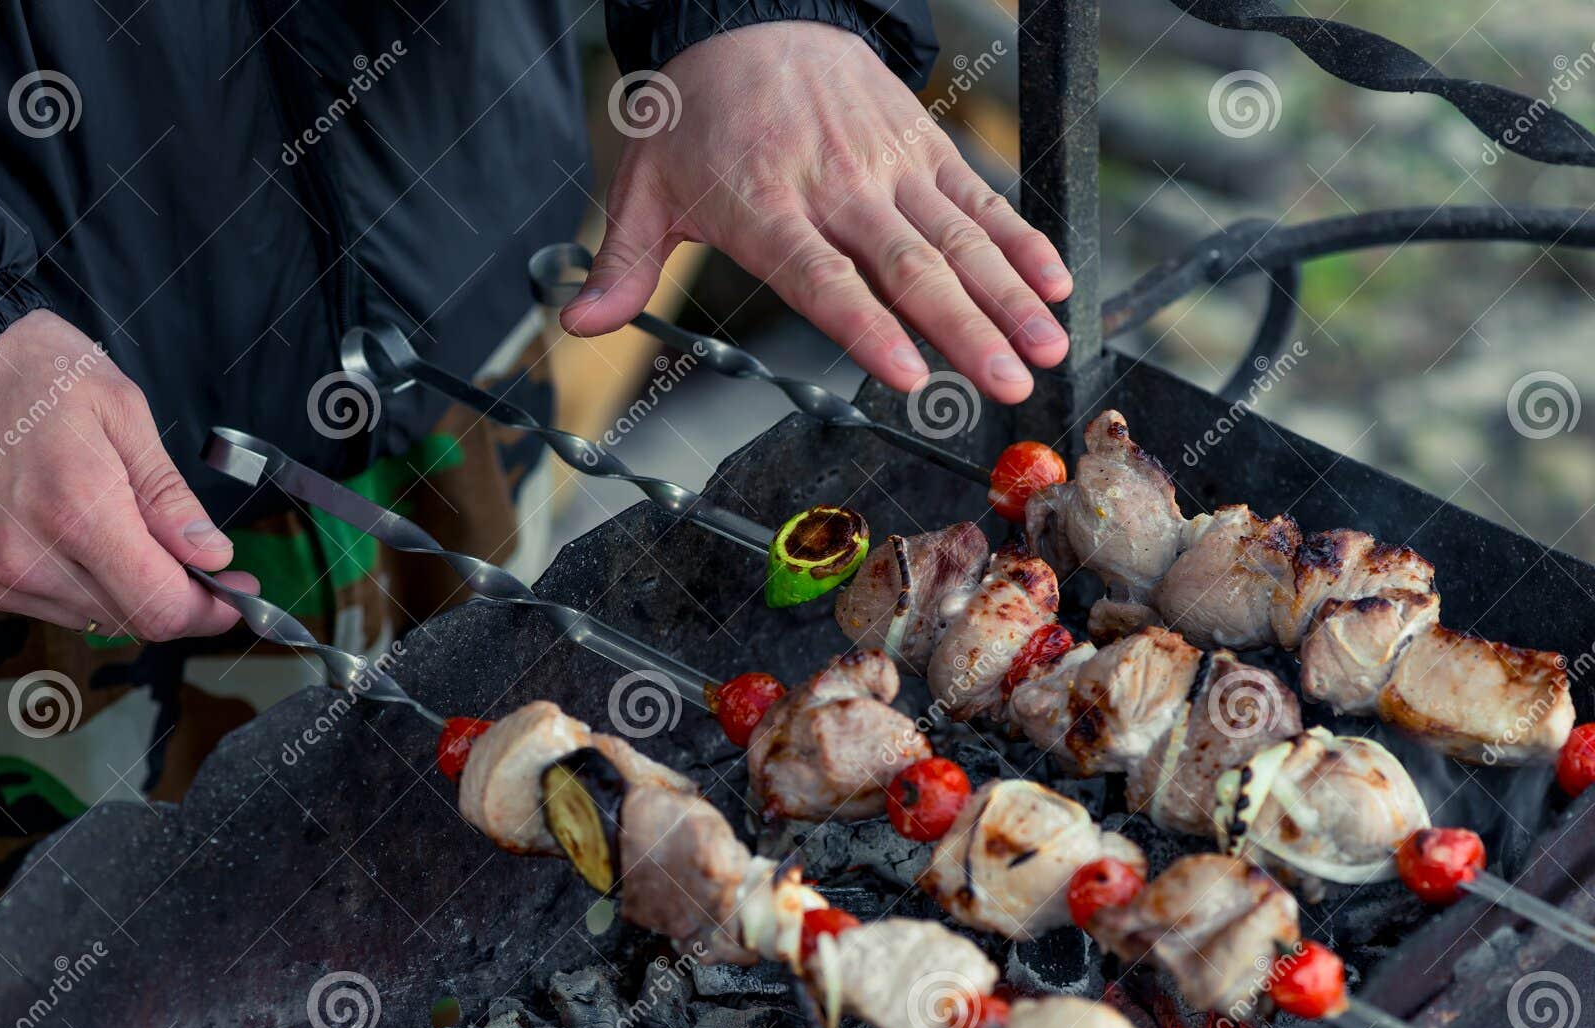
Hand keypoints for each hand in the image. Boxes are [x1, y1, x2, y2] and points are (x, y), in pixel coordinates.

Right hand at [0, 310, 254, 638]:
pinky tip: (100, 545)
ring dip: (136, 593)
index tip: (238, 593)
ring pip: (99, 618)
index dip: (210, 609)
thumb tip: (212, 554)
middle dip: (183, 599)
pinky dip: (95, 587)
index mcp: (76, 510)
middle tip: (208, 566)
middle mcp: (30, 556)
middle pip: (136, 619)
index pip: (161, 604)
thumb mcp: (123, 413)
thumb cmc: (43, 377)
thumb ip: (168, 495)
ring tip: (146, 542)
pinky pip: (60, 606)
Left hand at [563, 21, 1070, 403]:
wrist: (750, 12)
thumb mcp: (644, 184)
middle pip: (911, 266)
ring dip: (1010, 295)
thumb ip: (619, 263)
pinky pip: (980, 195)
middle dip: (968, 330)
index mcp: (766, 206)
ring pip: (960, 235)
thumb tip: (577, 324)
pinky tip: (1056, 281)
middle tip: (1009, 384)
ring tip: (1049, 347)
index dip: (867, 327)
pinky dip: (1021, 238)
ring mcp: (888, 164)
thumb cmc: (695, 113)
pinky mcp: (922, 145)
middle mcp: (836, 186)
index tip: (907, 374)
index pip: (824, 278)